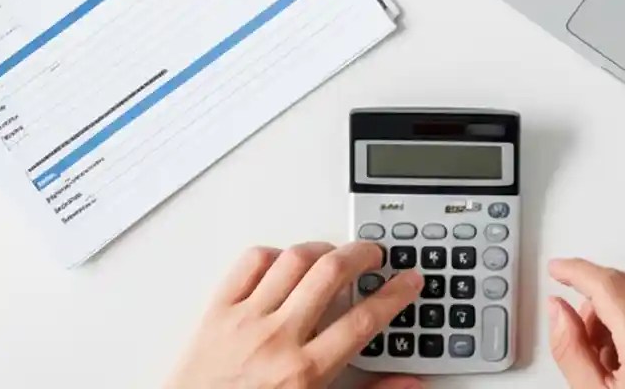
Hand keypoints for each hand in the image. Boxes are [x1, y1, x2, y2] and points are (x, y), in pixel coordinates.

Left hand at [166, 241, 424, 388]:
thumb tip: (408, 383)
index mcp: (305, 372)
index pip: (364, 319)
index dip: (394, 294)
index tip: (407, 282)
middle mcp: (276, 340)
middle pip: (331, 274)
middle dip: (362, 255)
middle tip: (374, 256)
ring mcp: (244, 321)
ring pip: (293, 260)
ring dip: (321, 249)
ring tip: (334, 254)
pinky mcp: (216, 312)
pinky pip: (249, 264)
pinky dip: (273, 255)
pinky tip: (285, 264)